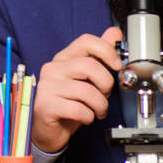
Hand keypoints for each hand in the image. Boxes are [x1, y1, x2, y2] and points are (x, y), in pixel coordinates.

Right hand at [31, 26, 123, 152]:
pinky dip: (88, 116)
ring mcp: (47, 87)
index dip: (107, 50)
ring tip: (98, 110)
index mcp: (63, 59)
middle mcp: (53, 69)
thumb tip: (114, 33)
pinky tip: (85, 117)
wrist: (46, 130)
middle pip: (89, 65)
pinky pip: (78, 109)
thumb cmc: (66, 103)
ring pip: (86, 91)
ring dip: (100, 105)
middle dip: (106, 83)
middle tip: (105, 94)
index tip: (117, 65)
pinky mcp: (46, 105)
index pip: (86, 41)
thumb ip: (98, 55)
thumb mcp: (85, 78)